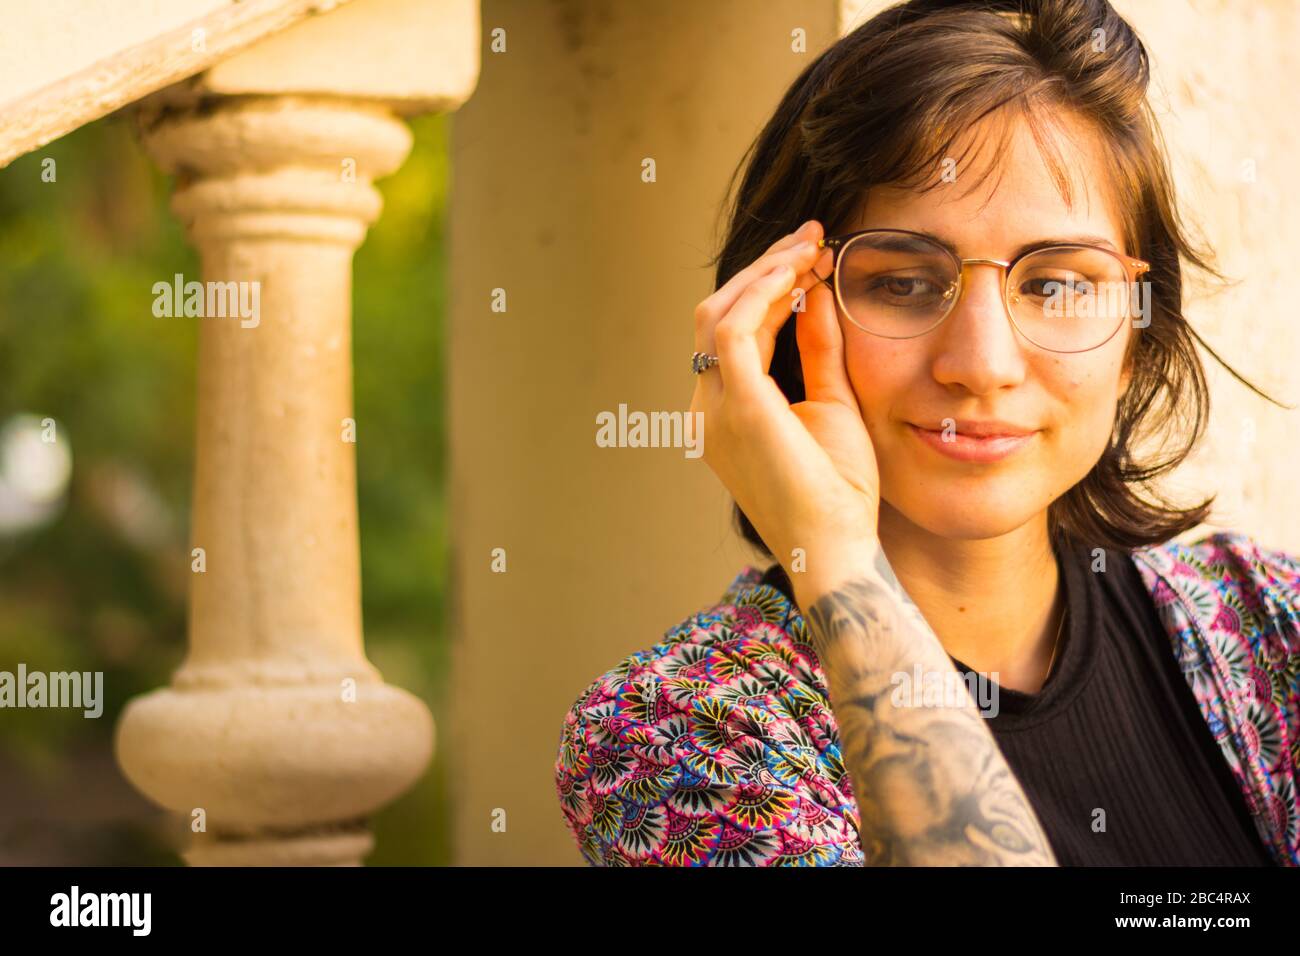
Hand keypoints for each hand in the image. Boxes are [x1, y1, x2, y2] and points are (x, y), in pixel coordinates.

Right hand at [690, 220, 881, 592]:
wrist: (838, 548)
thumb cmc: (838, 493)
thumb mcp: (832, 404)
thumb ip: (820, 350)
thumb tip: (819, 293)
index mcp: (725, 413)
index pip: (733, 333)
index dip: (770, 287)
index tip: (814, 256)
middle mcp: (708, 409)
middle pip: (717, 316)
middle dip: (764, 269)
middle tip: (812, 238)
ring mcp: (715, 410)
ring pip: (719, 314)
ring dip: (765, 272)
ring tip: (811, 246)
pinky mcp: (738, 409)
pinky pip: (734, 329)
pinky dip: (763, 292)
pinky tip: (799, 273)